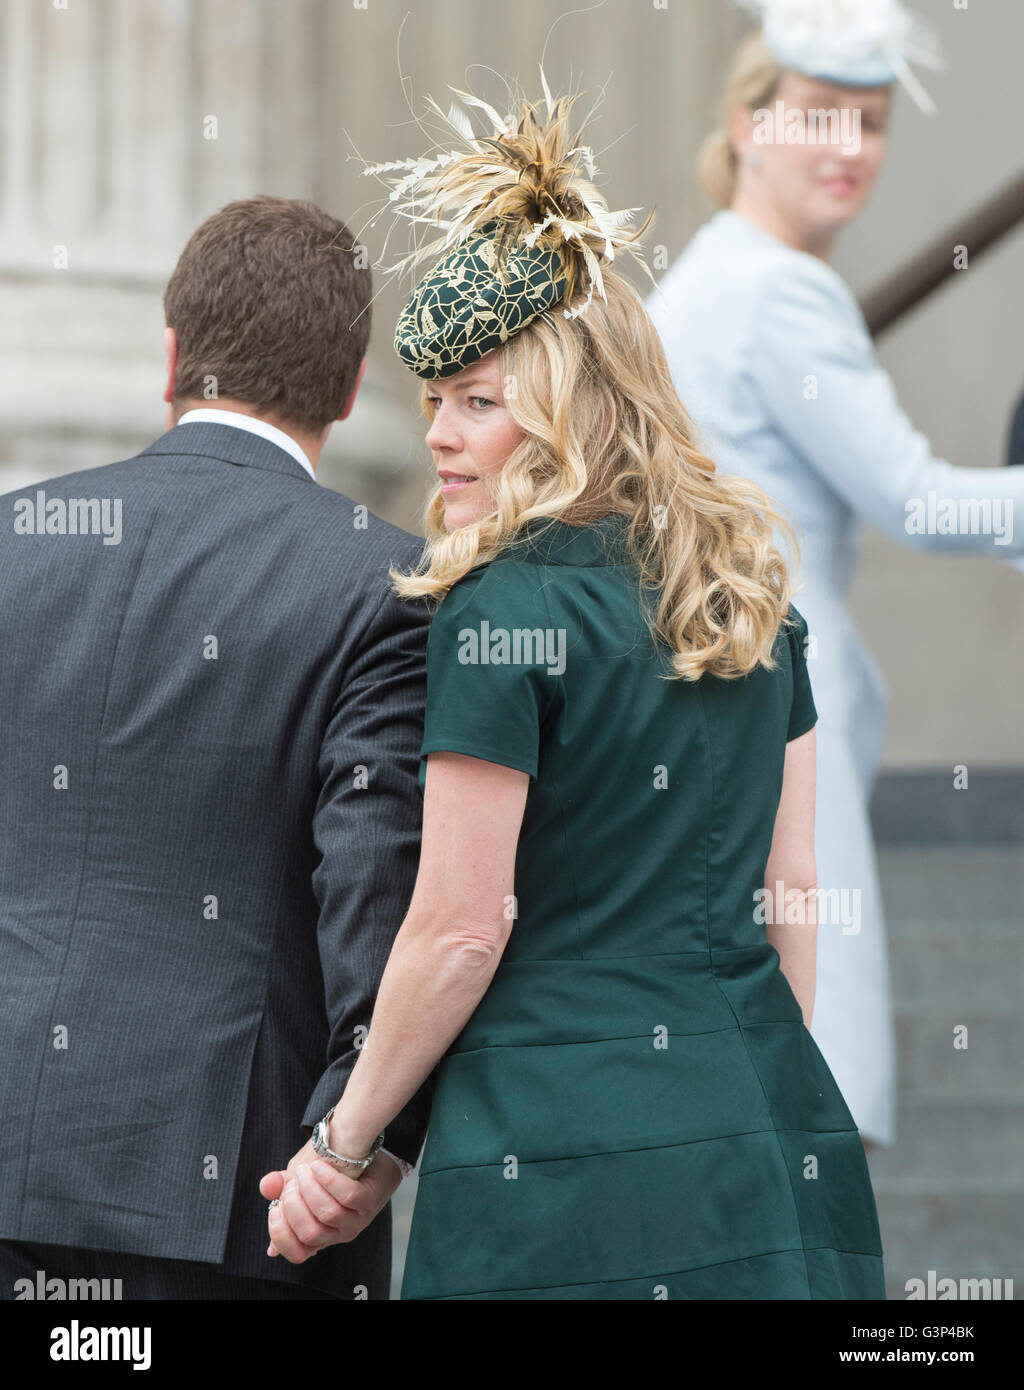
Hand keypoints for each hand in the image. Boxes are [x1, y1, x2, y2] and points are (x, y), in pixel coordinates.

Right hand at [258, 1144, 400, 1263]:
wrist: (367, 1153)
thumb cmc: (332, 1172)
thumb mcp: (302, 1181)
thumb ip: (283, 1186)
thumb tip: (266, 1189)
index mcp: (319, 1236)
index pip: (297, 1253)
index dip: (281, 1235)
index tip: (274, 1209)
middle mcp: (338, 1234)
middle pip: (310, 1233)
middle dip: (294, 1205)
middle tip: (292, 1182)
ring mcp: (356, 1219)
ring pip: (328, 1213)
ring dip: (310, 1188)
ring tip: (306, 1169)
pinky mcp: (369, 1201)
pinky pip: (347, 1196)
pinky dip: (329, 1180)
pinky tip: (319, 1167)